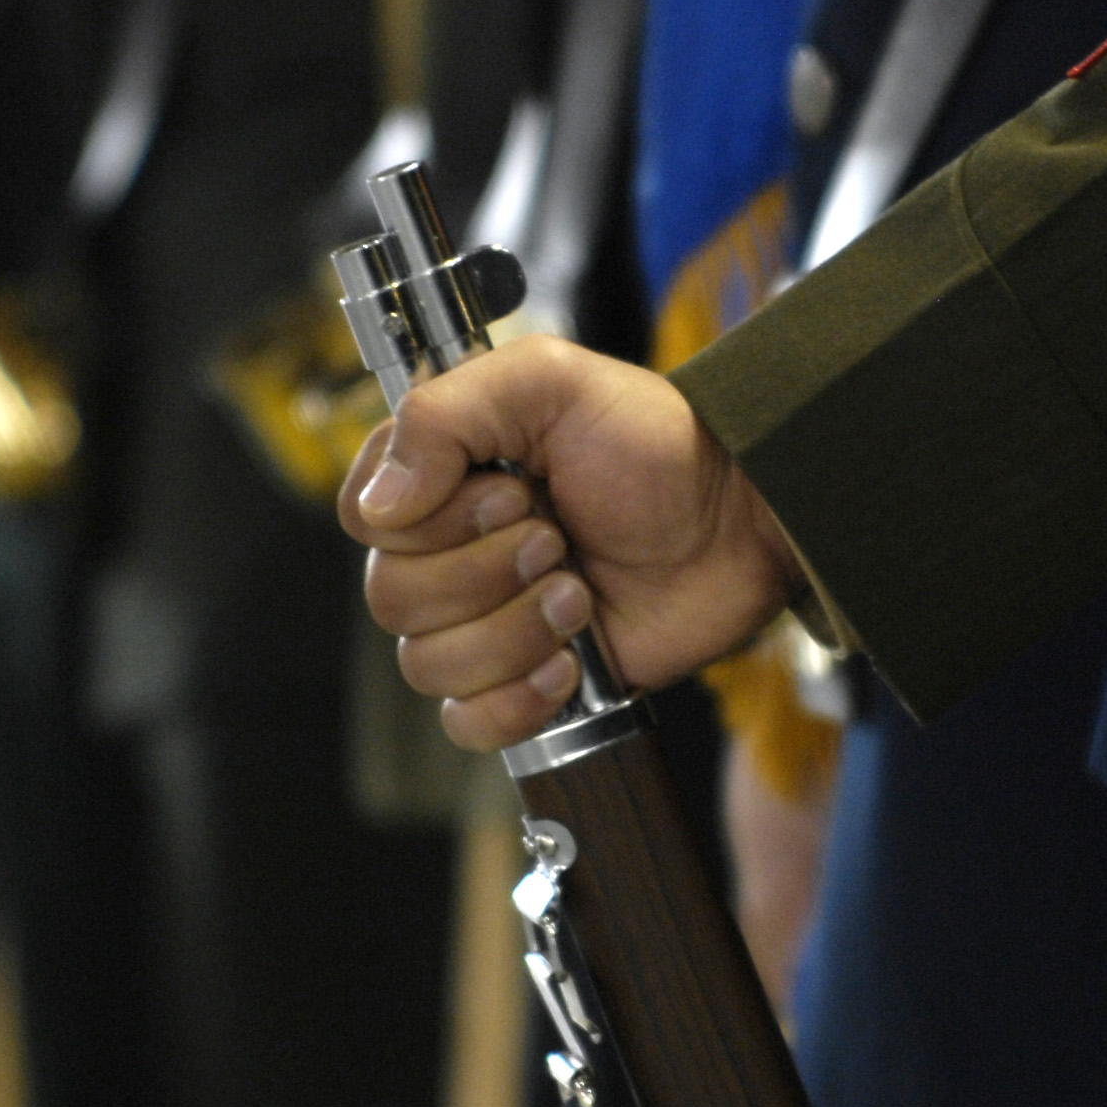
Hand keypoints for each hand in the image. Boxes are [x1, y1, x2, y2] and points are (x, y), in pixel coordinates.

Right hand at [340, 337, 798, 750]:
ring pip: (427, 663)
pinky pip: (466, 723)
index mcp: (441, 475)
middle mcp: (448, 551)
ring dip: (513, 631)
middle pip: (389, 598)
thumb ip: (443, 415)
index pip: (366, 519)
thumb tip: (378, 505)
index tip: (513, 491)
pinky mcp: (523, 681)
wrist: (740, 524)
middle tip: (559, 540)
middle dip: (486, 573)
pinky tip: (568, 664)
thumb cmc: (655, 445)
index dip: (432, 519)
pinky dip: (514, 701)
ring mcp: (483, 621)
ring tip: (580, 595)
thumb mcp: (549, 383)